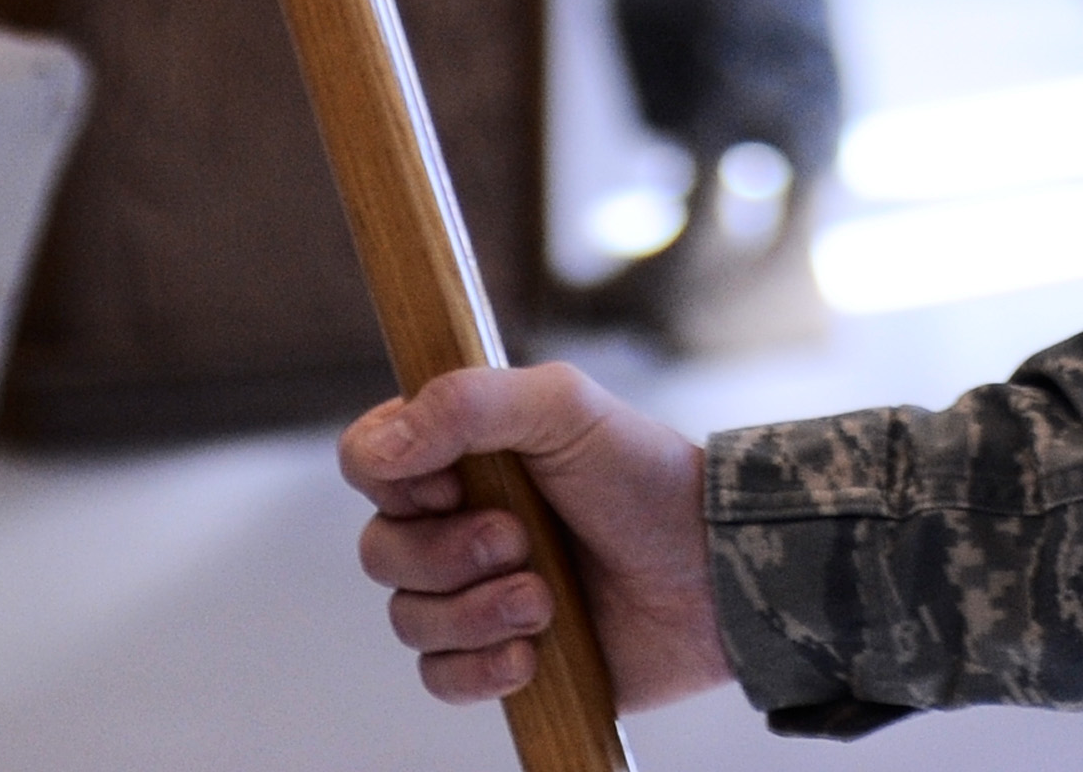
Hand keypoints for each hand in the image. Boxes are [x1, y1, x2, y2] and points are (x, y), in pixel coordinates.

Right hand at [343, 363, 733, 712]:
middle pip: (379, 550)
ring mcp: (477, 593)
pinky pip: (440, 678)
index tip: (453, 482)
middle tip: (521, 541)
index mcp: (463, 453)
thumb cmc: (645, 478)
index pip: (368, 460)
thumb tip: (382, 446)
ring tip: (545, 601)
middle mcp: (459, 521)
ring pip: (408, 619)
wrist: (714, 575)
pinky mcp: (500, 656)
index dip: (393, 480)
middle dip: (447, 554)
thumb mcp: (564, 408)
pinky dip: (482, 669)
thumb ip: (468, 403)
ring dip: (476, 612)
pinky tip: (536, 652)